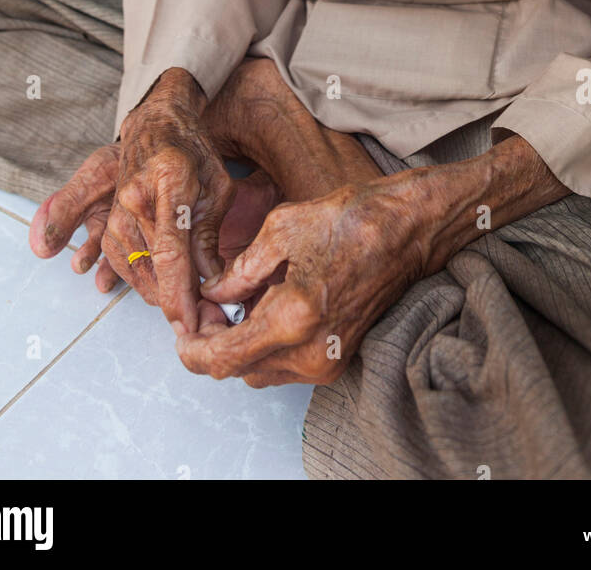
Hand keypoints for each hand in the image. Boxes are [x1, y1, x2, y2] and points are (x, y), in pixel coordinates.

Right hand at [30, 137, 280, 326]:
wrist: (155, 126)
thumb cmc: (194, 152)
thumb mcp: (218, 186)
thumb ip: (211, 235)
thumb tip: (211, 282)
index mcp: (170, 181)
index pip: (170, 250)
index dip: (179, 293)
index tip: (190, 324)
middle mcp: (135, 197)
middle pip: (151, 266)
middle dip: (175, 302)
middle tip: (202, 322)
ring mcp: (117, 209)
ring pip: (134, 270)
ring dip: (159, 294)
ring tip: (186, 306)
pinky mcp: (109, 221)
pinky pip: (122, 263)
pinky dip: (141, 281)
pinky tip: (162, 288)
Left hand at [175, 177, 423, 386]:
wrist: (408, 230)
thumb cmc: (351, 220)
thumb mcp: (282, 229)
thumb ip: (239, 270)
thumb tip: (212, 293)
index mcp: (292, 318)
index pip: (222, 358)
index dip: (191, 346)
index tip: (183, 323)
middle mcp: (309, 352)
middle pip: (237, 369)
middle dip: (212, 341)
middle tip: (204, 305)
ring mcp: (326, 361)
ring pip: (259, 370)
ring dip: (237, 344)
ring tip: (230, 303)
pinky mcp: (337, 359)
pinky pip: (285, 365)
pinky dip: (264, 344)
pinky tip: (262, 306)